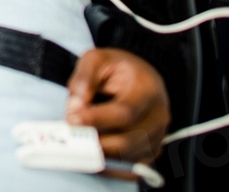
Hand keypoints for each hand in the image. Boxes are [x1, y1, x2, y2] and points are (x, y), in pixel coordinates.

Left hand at [66, 48, 170, 178]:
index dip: (97, 119)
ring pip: (125, 158)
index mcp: (148, 90)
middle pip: (126, 142)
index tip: (73, 118)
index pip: (125, 113)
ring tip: (77, 139)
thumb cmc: (117, 67)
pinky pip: (130, 170)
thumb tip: (75, 105)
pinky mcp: (151, 152)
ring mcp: (157, 138)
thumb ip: (83, 79)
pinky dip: (107, 166)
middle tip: (69, 133)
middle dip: (93, 141)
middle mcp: (158, 117)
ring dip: (97, 153)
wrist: (141, 76)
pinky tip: (90, 153)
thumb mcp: (96, 59)